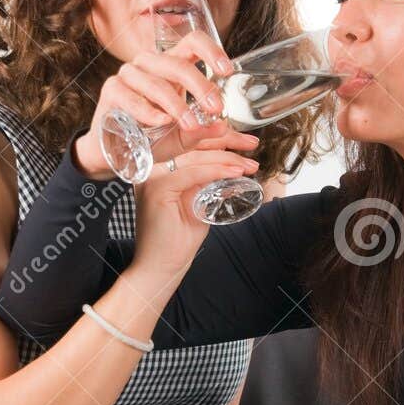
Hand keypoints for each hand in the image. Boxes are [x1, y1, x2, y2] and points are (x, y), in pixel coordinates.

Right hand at [73, 33, 252, 177]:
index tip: (227, 71)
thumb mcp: (182, 137)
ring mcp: (129, 74)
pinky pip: (132, 98)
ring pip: (157, 83)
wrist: (116, 152)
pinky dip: (149, 112)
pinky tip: (162, 121)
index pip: (193, 43)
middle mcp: (150, 64)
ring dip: (177, 105)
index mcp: (171, 65)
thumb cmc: (150, 137)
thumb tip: (221, 126)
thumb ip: (201, 131)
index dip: (212, 51)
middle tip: (215, 108)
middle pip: (178, 64)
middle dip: (200, 87)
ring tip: (191, 124)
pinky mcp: (112, 89)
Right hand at [129, 145, 260, 280]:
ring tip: (249, 164)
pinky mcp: (157, 189)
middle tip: (252, 146)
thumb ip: (208, 182)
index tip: (243, 141)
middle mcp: (151, 168)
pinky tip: (235, 172)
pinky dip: (216, 171)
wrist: (162, 268)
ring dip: (227, 158)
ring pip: (195, 158)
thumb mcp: (198, 202)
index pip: (190, 143)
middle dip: (226, 140)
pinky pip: (192, 173)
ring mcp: (151, 177)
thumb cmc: (178, 240)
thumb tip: (232, 166)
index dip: (218, 136)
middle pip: (192, 144)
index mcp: (158, 168)